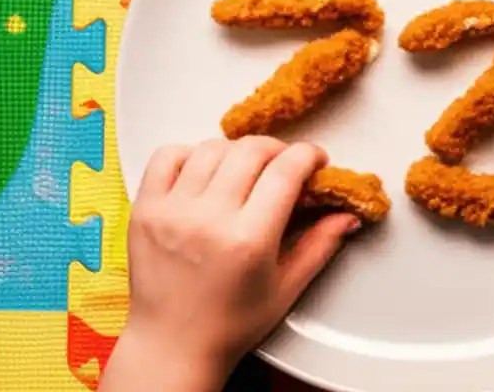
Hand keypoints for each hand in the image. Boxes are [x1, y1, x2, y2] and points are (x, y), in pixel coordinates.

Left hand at [101, 138, 359, 391]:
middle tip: (285, 166)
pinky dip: (191, 154)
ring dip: (237, 151)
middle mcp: (207, 220)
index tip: (315, 161)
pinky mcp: (144, 210)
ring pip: (212, 148)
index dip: (308, 156)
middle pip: (251, 150)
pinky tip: (206, 172)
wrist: (171, 345)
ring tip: (247, 170)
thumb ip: (321, 244)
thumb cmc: (230, 323)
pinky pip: (167, 156)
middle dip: (278, 150)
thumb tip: (349, 214)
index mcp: (248, 240)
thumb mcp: (287, 287)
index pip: (286, 170)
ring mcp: (171, 212)